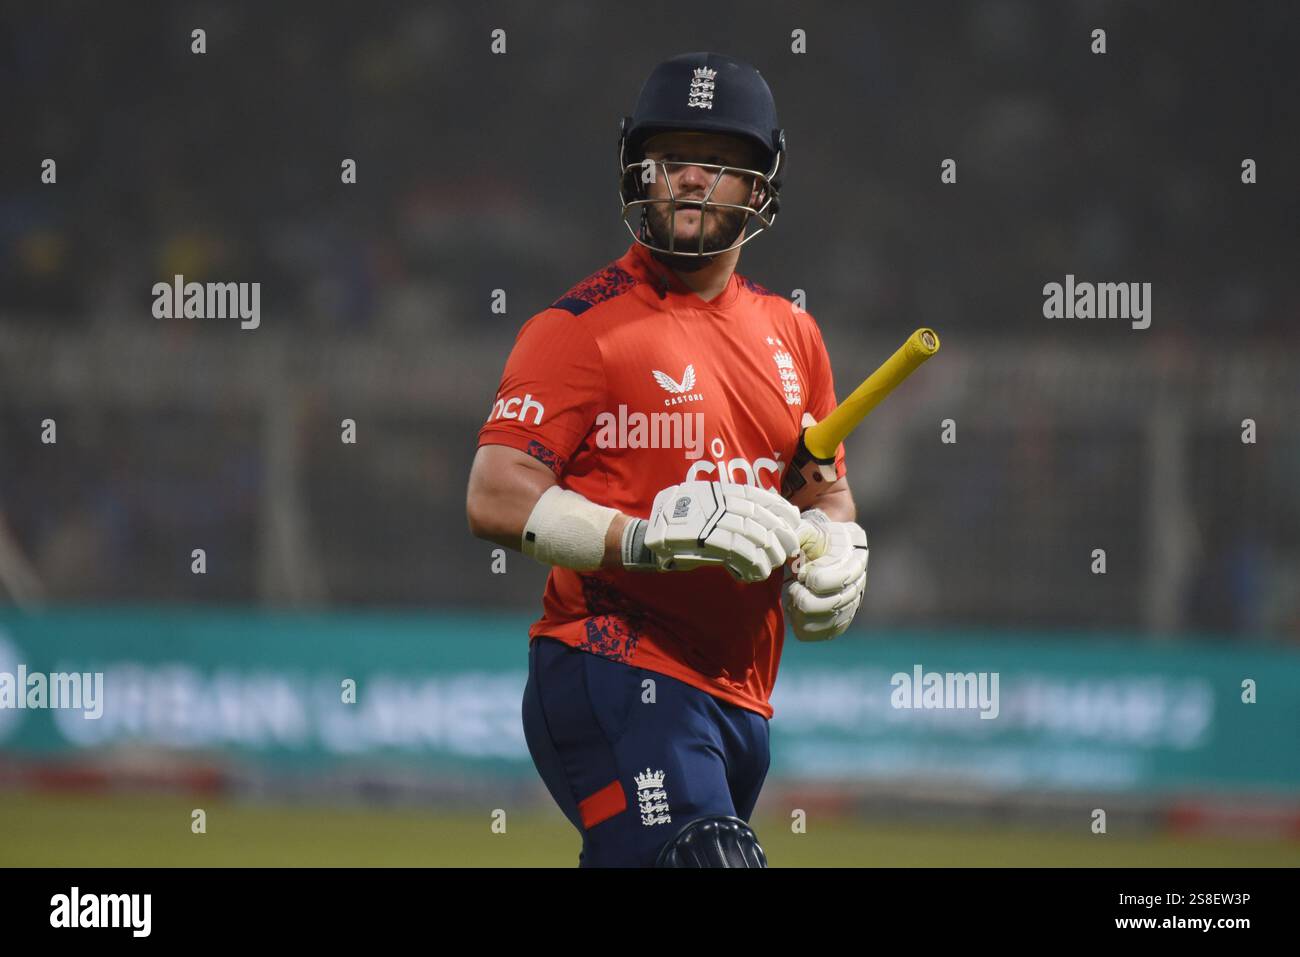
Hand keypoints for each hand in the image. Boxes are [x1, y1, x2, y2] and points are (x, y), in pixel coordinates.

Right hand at [640, 481, 800, 582]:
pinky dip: (752, 563)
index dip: (778, 506)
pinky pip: (738, 551)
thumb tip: (766, 526)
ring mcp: (710, 519)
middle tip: (790, 547)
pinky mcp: (704, 540)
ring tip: (774, 562)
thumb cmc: (681, 529)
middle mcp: (716, 502)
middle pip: (759, 515)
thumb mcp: (706, 510)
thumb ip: (730, 512)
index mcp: (718, 492)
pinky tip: (756, 572)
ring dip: (768, 551)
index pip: (757, 495)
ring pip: (752, 535)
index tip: (793, 518)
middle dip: (779, 532)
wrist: (649, 540)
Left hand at [782, 510, 868, 640]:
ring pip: (827, 622)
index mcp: (855, 559)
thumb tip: (789, 543)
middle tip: (793, 588)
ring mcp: (851, 604)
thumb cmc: (814, 540)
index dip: (816, 579)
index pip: (842, 579)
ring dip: (802, 614)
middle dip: (805, 599)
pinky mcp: (841, 620)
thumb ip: (801, 534)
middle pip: (833, 605)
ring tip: (793, 598)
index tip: (801, 573)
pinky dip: (805, 627)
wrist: (823, 551)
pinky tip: (795, 613)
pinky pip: (825, 633)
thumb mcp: (809, 531)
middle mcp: (858, 584)